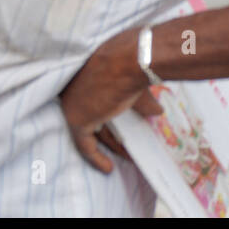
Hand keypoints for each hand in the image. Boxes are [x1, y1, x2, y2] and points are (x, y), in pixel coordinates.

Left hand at [60, 27, 163, 173]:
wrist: (129, 59)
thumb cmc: (132, 64)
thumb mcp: (135, 85)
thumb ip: (141, 100)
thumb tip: (156, 111)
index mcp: (85, 76)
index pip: (96, 100)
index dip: (110, 116)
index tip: (121, 127)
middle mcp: (74, 88)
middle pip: (94, 116)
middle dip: (111, 133)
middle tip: (128, 146)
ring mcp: (72, 103)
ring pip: (91, 130)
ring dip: (109, 145)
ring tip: (127, 157)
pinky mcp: (76, 119)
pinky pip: (84, 144)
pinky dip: (96, 157)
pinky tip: (108, 168)